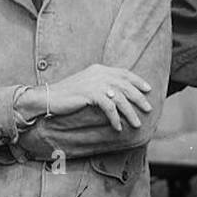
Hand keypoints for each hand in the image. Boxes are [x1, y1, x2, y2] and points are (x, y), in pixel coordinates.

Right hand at [22, 64, 152, 130]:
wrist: (48, 97)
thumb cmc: (67, 94)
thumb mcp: (86, 85)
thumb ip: (101, 85)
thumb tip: (116, 94)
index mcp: (99, 69)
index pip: (124, 72)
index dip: (137, 81)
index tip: (148, 89)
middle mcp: (99, 73)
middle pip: (125, 85)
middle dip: (139, 98)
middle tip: (148, 109)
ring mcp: (95, 83)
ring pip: (120, 98)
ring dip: (130, 112)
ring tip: (136, 123)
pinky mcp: (90, 94)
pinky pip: (109, 108)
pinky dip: (115, 118)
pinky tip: (118, 127)